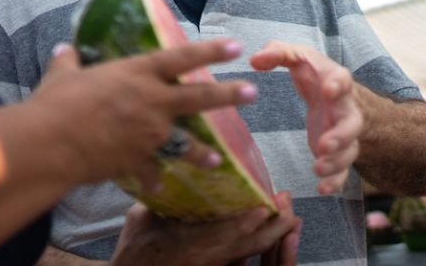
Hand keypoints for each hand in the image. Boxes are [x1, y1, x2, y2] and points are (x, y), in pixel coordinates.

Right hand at [30, 39, 257, 191]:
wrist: (52, 143)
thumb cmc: (56, 102)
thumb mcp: (62, 75)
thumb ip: (69, 62)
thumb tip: (64, 51)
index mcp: (137, 73)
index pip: (182, 56)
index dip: (210, 51)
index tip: (234, 46)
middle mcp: (152, 101)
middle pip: (200, 97)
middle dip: (229, 95)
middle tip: (252, 93)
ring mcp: (149, 133)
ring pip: (187, 142)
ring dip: (204, 152)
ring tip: (219, 158)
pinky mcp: (138, 160)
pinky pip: (152, 172)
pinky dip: (154, 179)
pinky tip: (159, 186)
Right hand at [111, 192, 298, 265]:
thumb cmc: (136, 247)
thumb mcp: (142, 217)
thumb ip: (161, 196)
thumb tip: (171, 168)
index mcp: (190, 244)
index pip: (226, 233)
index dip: (249, 220)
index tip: (266, 203)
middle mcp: (209, 255)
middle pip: (252, 243)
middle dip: (276, 225)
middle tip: (287, 202)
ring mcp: (215, 262)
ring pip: (252, 250)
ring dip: (274, 233)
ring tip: (290, 213)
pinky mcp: (216, 264)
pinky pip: (246, 253)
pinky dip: (262, 239)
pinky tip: (270, 227)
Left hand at [249, 41, 362, 195]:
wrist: (332, 92)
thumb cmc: (313, 72)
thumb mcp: (297, 57)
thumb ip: (277, 53)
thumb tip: (255, 60)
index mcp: (336, 81)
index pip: (343, 80)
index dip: (337, 85)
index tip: (327, 91)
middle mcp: (345, 108)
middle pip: (352, 123)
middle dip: (341, 135)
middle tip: (324, 145)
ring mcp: (344, 132)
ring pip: (349, 150)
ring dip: (336, 161)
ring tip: (317, 168)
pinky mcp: (337, 151)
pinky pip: (343, 170)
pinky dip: (335, 181)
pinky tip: (322, 189)